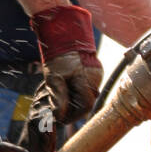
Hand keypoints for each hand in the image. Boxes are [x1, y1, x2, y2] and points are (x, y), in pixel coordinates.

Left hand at [30, 5, 102, 121]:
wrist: (63, 33)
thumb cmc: (58, 53)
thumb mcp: (53, 76)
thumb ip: (58, 97)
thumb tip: (60, 116)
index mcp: (89, 79)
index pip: (85, 107)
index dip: (72, 116)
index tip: (60, 118)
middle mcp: (97, 77)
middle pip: (87, 102)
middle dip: (73, 108)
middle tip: (58, 110)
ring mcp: (97, 73)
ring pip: (86, 95)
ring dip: (74, 100)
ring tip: (60, 96)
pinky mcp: (94, 70)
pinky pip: (86, 87)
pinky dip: (76, 91)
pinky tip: (66, 87)